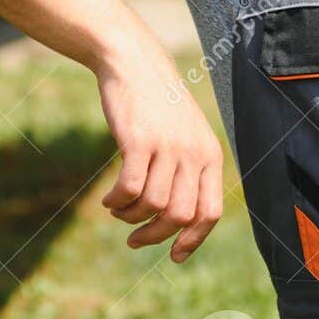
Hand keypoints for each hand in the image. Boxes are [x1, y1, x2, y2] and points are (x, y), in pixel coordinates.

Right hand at [95, 51, 223, 262]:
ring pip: (152, 205)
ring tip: (118, 211)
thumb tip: (178, 219)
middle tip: (134, 239)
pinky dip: (117, 202)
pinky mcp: (139, 141)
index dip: (193, 240)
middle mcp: (194, 152)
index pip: (210, 212)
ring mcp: (168, 146)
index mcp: (210, 154)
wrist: (133, 62)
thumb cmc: (156, 103)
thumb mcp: (184, 134)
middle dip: (155, 235)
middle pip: (180, 215)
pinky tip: (108, 200)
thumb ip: (187, 170)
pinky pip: (129, 189)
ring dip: (131, 217)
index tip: (175, 256)